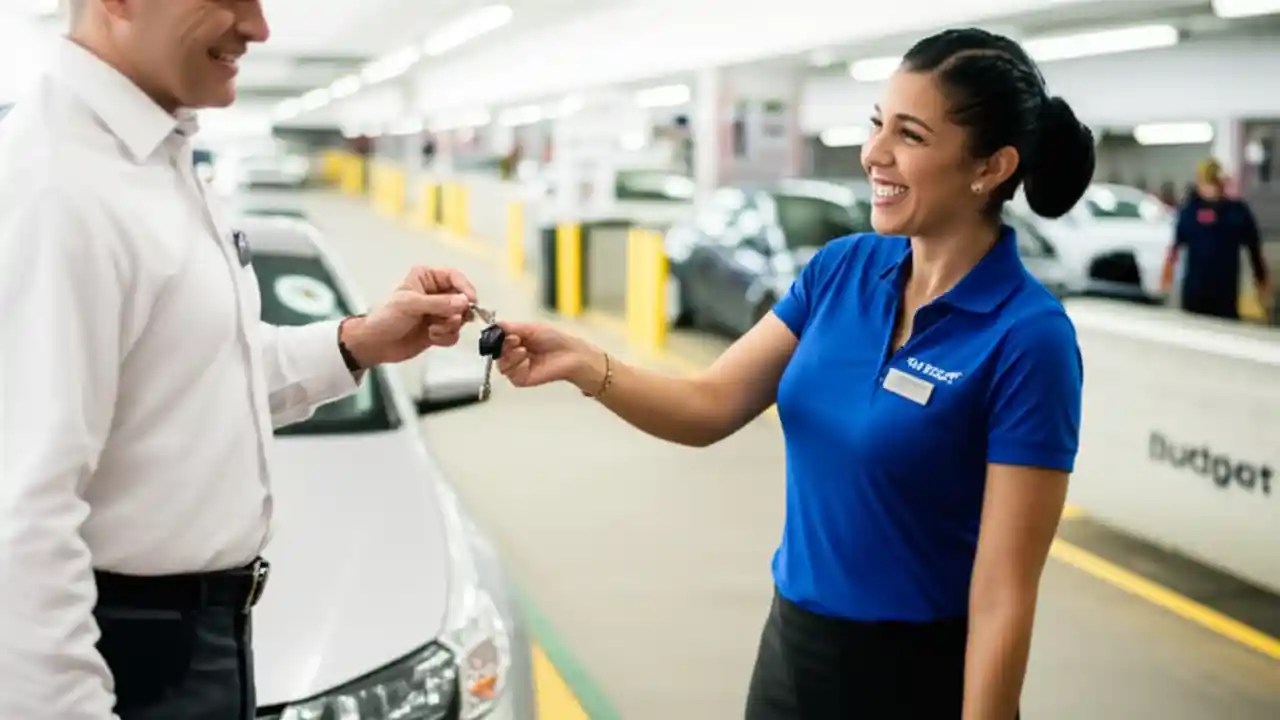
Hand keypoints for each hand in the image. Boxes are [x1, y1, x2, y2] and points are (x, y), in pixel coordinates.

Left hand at [342, 266, 477, 366]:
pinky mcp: (439, 329)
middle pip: (462, 299)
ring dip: (449, 326)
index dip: (465, 288)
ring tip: (432, 329)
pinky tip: (430, 337)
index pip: (454, 277)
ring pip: (461, 318)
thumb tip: (463, 302)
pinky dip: (445, 337)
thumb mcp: (411, 305)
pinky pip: (455, 333)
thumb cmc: (386, 318)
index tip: (471, 301)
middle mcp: (436, 294)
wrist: (376, 344)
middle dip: (456, 312)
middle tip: (447, 319)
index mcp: (427, 278)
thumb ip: (439, 303)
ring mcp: (438, 313)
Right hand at [494, 321, 603, 390]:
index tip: (504, 333)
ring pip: (501, 365)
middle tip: (515, 340)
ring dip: (510, 356)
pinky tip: (527, 361)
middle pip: (497, 354)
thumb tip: (496, 325)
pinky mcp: (522, 379)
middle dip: (504, 346)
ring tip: (523, 350)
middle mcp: (515, 355)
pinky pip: (511, 375)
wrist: (569, 354)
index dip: (497, 337)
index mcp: (516, 342)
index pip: (497, 341)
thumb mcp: (531, 328)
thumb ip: (512, 327)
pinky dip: (517, 366)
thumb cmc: (556, 341)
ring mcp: (518, 368)